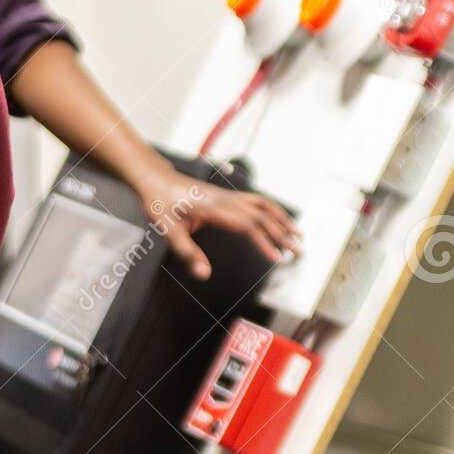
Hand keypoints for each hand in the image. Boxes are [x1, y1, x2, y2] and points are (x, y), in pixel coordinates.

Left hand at [133, 165, 299, 279]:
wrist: (156, 180)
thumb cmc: (160, 203)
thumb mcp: (168, 231)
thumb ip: (187, 253)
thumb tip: (204, 273)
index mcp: (213, 209)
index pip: (246, 225)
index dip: (264, 241)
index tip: (276, 257)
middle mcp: (225, 200)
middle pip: (261, 216)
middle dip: (282, 234)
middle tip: (297, 252)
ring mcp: (228, 195)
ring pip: (262, 205)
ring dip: (282, 219)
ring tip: (297, 234)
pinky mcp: (227, 195)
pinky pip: (255, 200)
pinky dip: (271, 210)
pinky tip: (279, 219)